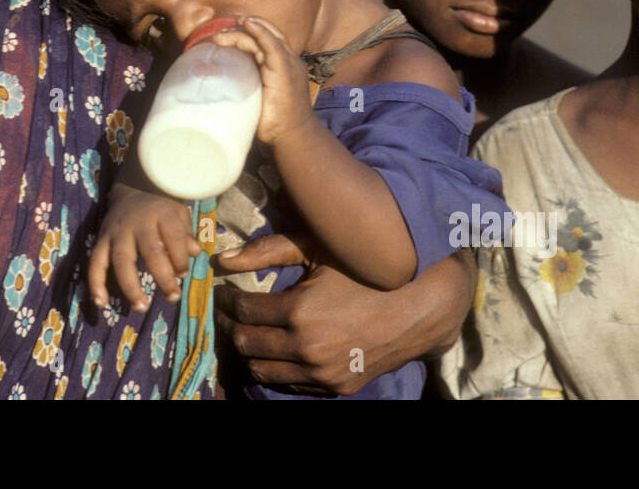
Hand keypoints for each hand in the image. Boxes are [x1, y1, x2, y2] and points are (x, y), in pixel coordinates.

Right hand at [88, 182, 200, 312]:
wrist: (131, 192)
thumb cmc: (160, 210)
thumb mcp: (179, 214)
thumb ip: (187, 234)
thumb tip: (195, 253)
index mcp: (161, 213)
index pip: (174, 237)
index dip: (181, 258)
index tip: (183, 275)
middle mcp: (138, 223)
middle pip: (150, 250)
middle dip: (163, 277)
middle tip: (173, 297)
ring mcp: (117, 232)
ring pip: (122, 260)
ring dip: (131, 286)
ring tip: (141, 307)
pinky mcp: (101, 241)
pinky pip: (95, 263)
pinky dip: (96, 284)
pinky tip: (101, 303)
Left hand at [211, 16, 315, 145]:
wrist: (293, 137)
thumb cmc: (274, 123)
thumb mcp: (258, 100)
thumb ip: (245, 88)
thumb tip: (213, 90)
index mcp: (283, 66)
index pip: (267, 40)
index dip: (248, 33)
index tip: (225, 34)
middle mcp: (288, 60)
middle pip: (267, 33)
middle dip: (243, 28)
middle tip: (219, 35)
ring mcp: (288, 64)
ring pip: (267, 36)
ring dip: (243, 31)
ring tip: (221, 35)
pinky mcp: (285, 70)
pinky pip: (272, 45)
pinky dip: (260, 32)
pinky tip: (247, 24)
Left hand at [214, 232, 476, 395]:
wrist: (416, 310)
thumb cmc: (365, 271)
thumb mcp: (319, 250)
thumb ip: (269, 251)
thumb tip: (223, 259)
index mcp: (299, 313)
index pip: (243, 310)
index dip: (230, 299)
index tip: (228, 292)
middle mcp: (306, 348)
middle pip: (246, 343)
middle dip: (234, 325)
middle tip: (232, 313)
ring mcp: (321, 373)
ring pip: (262, 370)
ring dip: (252, 350)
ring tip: (253, 331)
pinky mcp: (335, 387)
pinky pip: (290, 383)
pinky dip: (279, 367)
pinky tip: (281, 347)